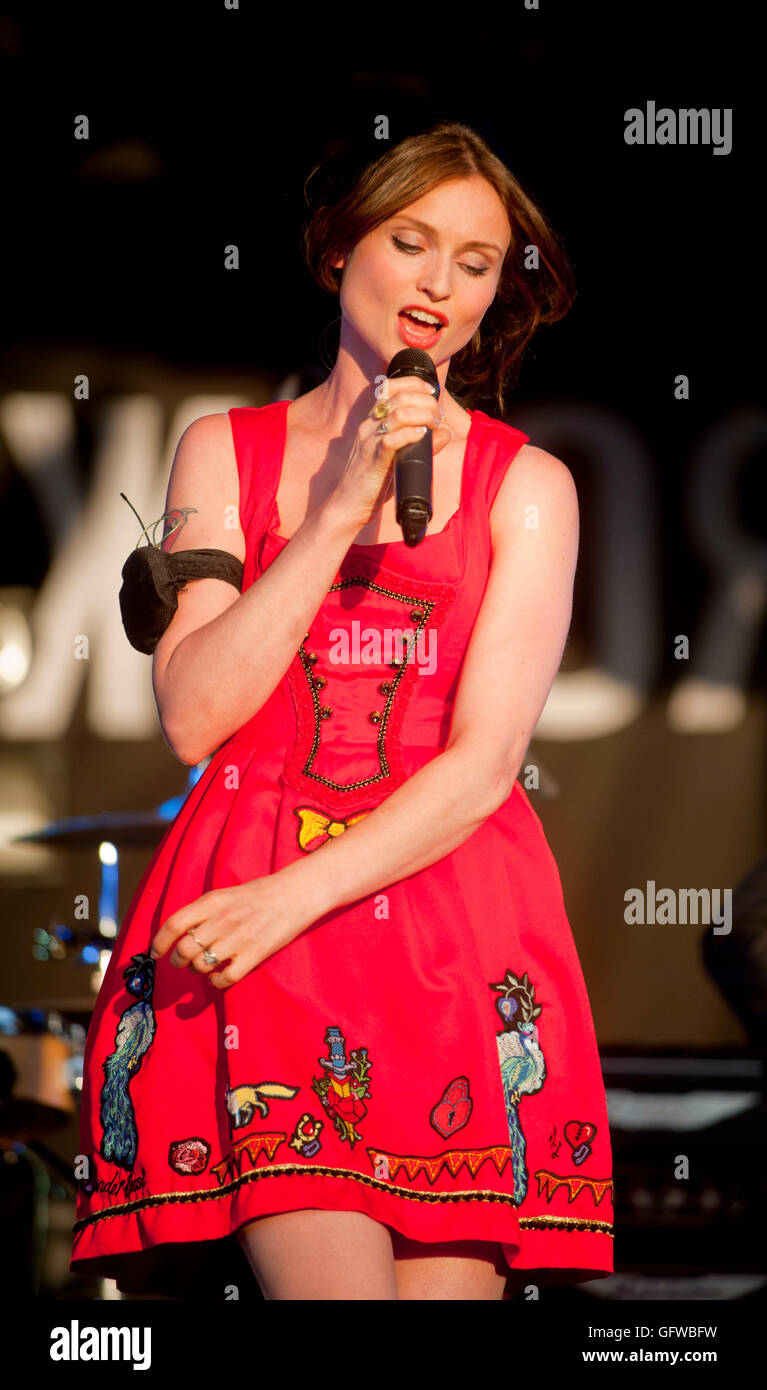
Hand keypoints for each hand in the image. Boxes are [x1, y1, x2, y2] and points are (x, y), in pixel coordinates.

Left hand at [149, 874, 306, 988]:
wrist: (296, 894)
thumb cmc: (259, 894)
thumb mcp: (225, 894)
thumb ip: (202, 911)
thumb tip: (179, 934)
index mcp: (212, 902)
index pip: (173, 924)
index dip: (159, 943)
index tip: (155, 954)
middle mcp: (221, 920)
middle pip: (184, 950)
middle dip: (178, 962)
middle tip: (183, 963)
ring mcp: (238, 939)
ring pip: (201, 966)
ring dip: (197, 972)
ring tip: (203, 968)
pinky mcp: (255, 955)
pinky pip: (225, 979)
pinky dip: (215, 983)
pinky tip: (218, 978)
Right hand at [329, 376, 451, 532]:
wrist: (347, 506)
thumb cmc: (372, 483)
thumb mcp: (397, 458)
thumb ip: (420, 444)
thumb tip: (446, 433)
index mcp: (372, 422)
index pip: (389, 387)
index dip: (414, 384)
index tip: (432, 393)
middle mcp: (369, 426)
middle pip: (399, 396)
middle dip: (425, 401)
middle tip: (438, 414)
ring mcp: (369, 442)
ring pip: (398, 414)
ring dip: (423, 415)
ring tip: (434, 424)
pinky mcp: (373, 460)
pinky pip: (391, 440)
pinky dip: (411, 435)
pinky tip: (422, 436)